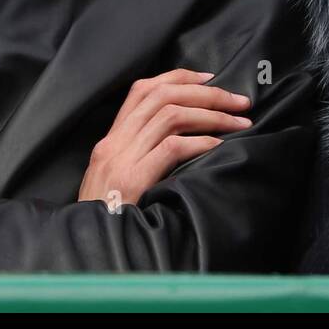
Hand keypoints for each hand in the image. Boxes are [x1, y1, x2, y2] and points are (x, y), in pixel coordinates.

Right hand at [78, 69, 251, 208]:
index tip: (210, 78)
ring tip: (239, 123)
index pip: (143, 89)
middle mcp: (114, 143)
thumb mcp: (117, 179)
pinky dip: (200, 142)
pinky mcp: (132, 180)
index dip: (179, 78)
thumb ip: (140, 155)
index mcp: (111, 139)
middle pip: (163, 96)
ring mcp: (121, 159)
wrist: (89, 250)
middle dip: (207, 94)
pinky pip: (172, 148)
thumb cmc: (110, 218)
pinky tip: (218, 146)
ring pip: (171, 116)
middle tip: (239, 101)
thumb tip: (185, 136)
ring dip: (212, 115)